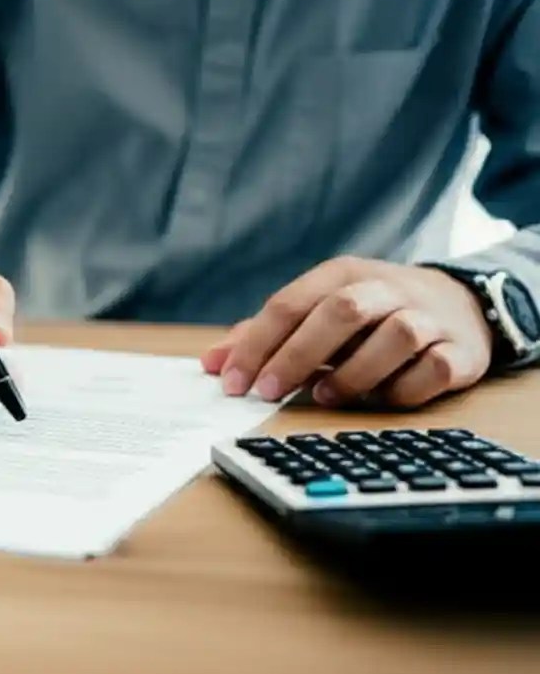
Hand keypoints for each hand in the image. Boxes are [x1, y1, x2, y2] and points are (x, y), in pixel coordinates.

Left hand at [201, 256, 492, 407]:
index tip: (233, 383)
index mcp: (341, 275)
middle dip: (298, 354)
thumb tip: (211, 364)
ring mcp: (428, 317)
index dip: (257, 344)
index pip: (290, 304)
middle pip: (341, 311)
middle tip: (269, 392)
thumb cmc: (368, 315)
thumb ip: (264, 336)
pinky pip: (434, 368)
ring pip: (396, 335)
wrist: (459, 303)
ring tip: (324, 395)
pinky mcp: (461, 350)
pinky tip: (382, 398)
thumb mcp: (316, 312)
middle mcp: (386, 289)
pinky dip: (406, 388)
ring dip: (355, 371)